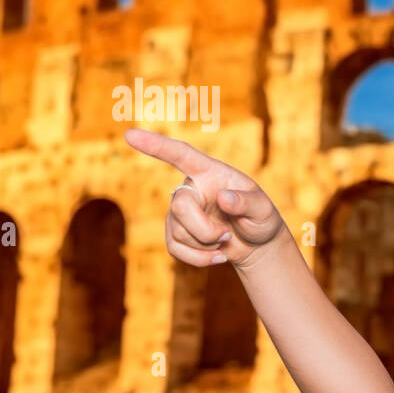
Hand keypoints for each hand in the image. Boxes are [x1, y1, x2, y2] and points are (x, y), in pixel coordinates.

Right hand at [124, 128, 285, 269]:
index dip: (157, 146)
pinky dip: (200, 258)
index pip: (181, 155)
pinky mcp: (175, 233)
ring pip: (178, 232)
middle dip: (204, 230)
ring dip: (207, 245)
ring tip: (226, 239)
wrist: (255, 244)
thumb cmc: (260, 218)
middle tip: (227, 235)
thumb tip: (224, 198)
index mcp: (210, 173)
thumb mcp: (263, 209)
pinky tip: (218, 256)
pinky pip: (175, 249)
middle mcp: (191, 189)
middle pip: (180, 207)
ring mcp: (179, 211)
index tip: (130, 134)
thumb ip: (247, 202)